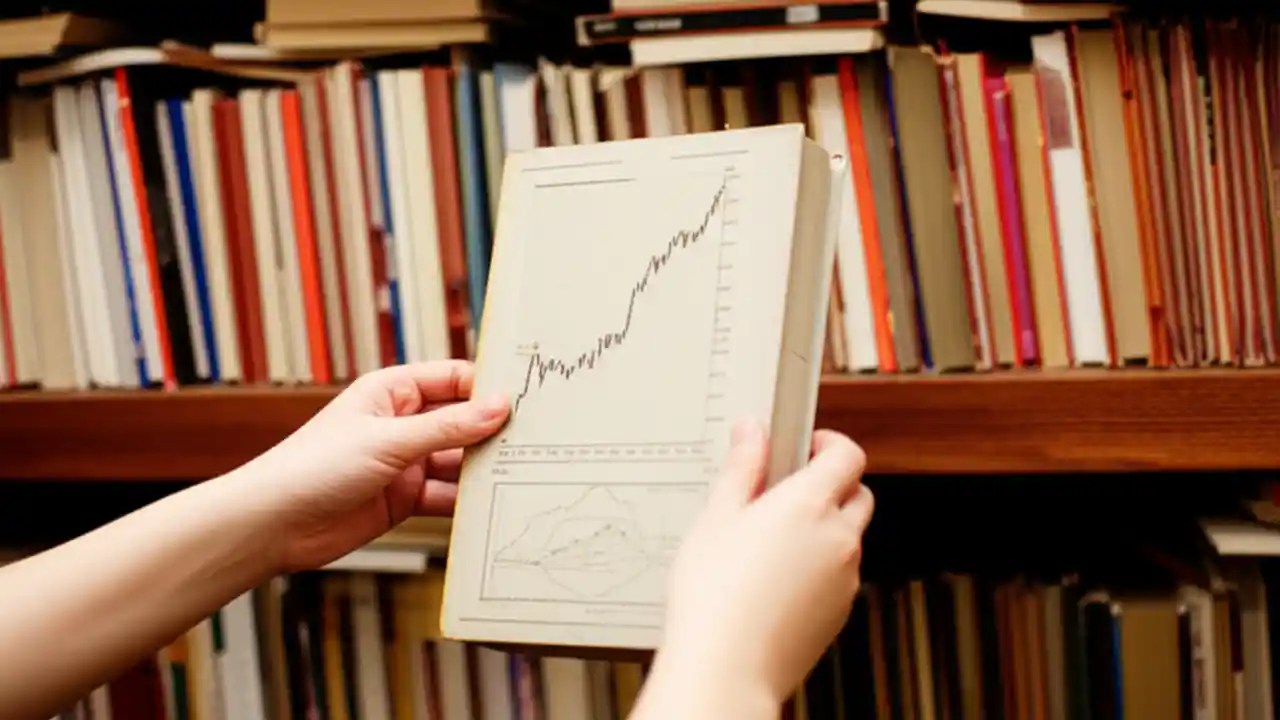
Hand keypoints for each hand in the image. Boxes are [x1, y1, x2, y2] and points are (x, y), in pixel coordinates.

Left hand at [233, 361, 509, 572]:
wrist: (272, 524)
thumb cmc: (314, 467)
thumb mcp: (389, 441)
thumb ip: (448, 427)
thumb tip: (500, 406)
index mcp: (393, 391)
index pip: (455, 379)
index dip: (490, 388)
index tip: (529, 399)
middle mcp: (402, 423)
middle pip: (462, 421)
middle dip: (493, 432)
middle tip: (537, 440)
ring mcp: (404, 462)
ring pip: (458, 461)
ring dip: (483, 469)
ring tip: (524, 475)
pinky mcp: (403, 499)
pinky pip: (446, 496)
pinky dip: (466, 502)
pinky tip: (492, 506)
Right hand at [641, 420, 873, 715]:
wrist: (728, 668)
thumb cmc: (715, 597)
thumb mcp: (716, 518)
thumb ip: (741, 468)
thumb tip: (752, 432)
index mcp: (809, 504)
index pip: (848, 454)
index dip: (830, 443)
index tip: (808, 445)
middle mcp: (839, 538)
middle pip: (858, 493)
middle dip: (832, 484)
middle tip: (790, 491)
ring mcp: (845, 577)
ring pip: (850, 537)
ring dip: (826, 528)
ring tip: (773, 543)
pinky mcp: (841, 611)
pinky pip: (841, 575)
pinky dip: (821, 567)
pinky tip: (777, 580)